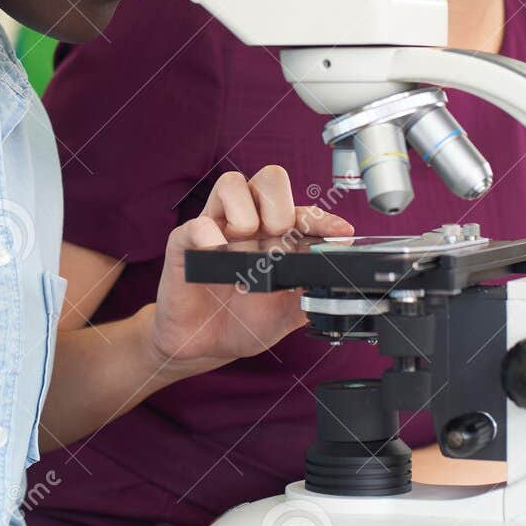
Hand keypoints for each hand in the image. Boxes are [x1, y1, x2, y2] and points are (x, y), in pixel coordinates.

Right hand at [148, 165, 350, 369]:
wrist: (208, 347)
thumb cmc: (247, 321)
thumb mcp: (292, 311)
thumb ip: (315, 290)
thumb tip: (340, 277)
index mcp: (277, 235)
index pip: (304, 211)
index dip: (324, 219)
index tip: (341, 234)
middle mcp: (248, 223)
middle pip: (270, 178)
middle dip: (281, 210)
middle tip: (278, 245)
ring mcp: (216, 228)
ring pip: (232, 184)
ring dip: (245, 218)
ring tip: (244, 254)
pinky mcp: (185, 243)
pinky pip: (197, 223)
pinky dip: (210, 236)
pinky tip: (216, 254)